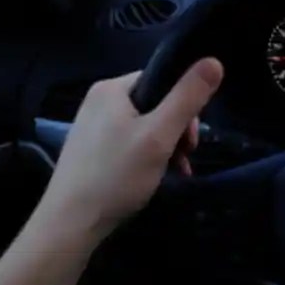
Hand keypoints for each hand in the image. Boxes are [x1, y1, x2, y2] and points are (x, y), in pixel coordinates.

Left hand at [34, 58, 223, 243]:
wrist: (70, 224)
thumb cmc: (116, 175)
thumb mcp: (159, 135)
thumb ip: (188, 98)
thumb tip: (214, 60)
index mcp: (111, 88)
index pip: (161, 80)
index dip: (184, 105)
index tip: (191, 139)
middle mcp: (98, 101)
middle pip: (154, 104)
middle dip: (176, 131)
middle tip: (184, 159)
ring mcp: (91, 127)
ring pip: (144, 126)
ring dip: (165, 147)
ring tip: (174, 172)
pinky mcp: (90, 151)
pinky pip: (128, 143)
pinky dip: (147, 156)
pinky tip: (154, 178)